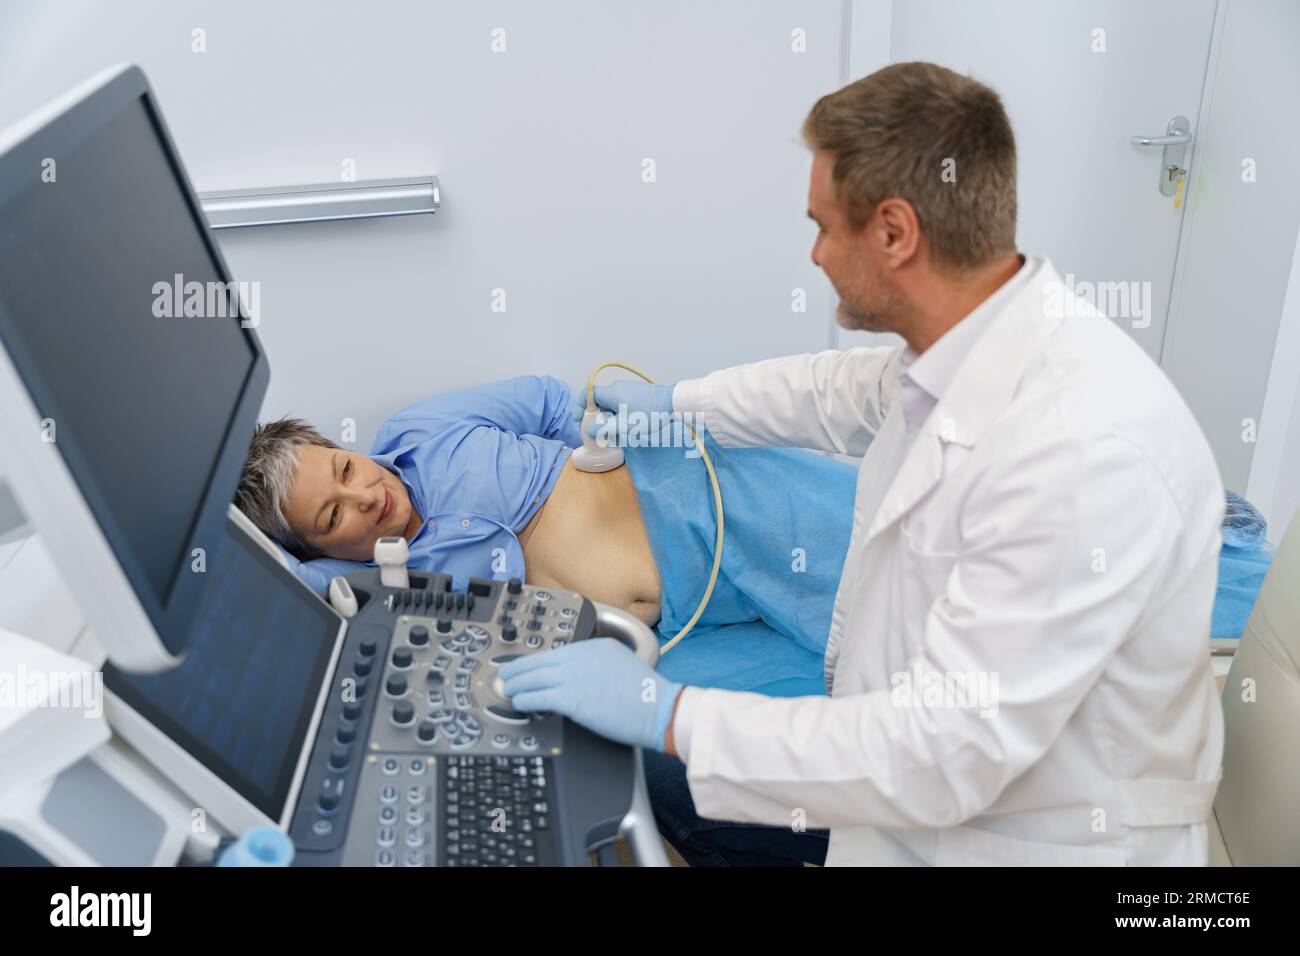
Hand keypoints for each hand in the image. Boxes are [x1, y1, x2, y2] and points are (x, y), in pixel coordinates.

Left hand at [498, 638, 682, 750]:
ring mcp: (575, 676)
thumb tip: (579, 677)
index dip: (535, 660)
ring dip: (517, 684)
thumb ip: (598, 665)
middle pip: (539, 661)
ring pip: (535, 678)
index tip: (525, 666)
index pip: (556, 652)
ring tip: (507, 690)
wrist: (659, 707)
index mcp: (594, 646)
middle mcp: (581, 656)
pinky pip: (539, 697)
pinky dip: (525, 699)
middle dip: (518, 669)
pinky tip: (520, 703)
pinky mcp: (572, 698)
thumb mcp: (620, 665)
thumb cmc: (646, 694)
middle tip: (506, 675)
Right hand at [569, 381, 675, 436]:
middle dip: (596, 416)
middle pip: (598, 401)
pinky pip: (620, 404)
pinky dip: (618, 414)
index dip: (579, 406)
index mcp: (611, 392)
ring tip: (613, 433)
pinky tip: (625, 427)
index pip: (587, 394)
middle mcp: (617, 388)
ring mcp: (627, 390)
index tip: (579, 419)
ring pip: (610, 404)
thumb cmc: (648, 413)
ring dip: (608, 418)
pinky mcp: (636, 394)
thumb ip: (605, 429)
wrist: (672, 403)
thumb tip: (590, 430)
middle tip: (597, 431)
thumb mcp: (624, 425)